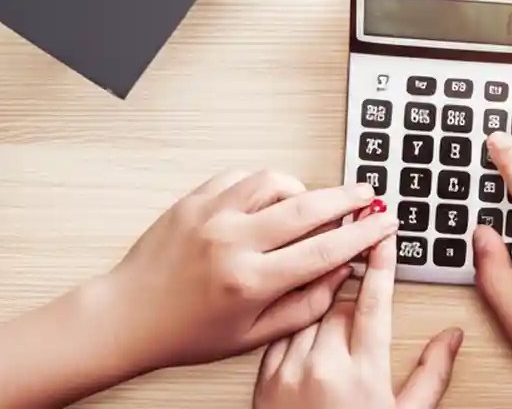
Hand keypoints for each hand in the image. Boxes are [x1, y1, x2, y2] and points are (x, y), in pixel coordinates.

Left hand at [98, 170, 397, 370]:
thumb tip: (342, 273)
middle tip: (366, 195)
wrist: (127, 316)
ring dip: (303, 189)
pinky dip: (264, 184)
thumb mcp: (254, 335)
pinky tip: (271, 198)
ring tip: (312, 203)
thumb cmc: (186, 332)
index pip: (324, 250)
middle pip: (307, 207)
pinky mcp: (194, 201)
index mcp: (250, 281)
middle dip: (346, 198)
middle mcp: (232, 242)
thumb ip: (305, 305)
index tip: (384, 223)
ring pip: (276, 182)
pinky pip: (242, 177)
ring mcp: (211, 216)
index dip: (363, 234)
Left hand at [254, 224, 462, 408]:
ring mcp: (288, 371)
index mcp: (362, 374)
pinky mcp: (264, 378)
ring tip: (335, 281)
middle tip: (361, 255)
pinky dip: (297, 316)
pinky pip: (282, 329)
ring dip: (324, 295)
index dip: (380, 262)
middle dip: (352, 281)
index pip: (373, 301)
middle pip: (339, 300)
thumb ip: (431, 375)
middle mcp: (321, 368)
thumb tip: (452, 338)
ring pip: (307, 310)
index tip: (382, 232)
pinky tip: (309, 314)